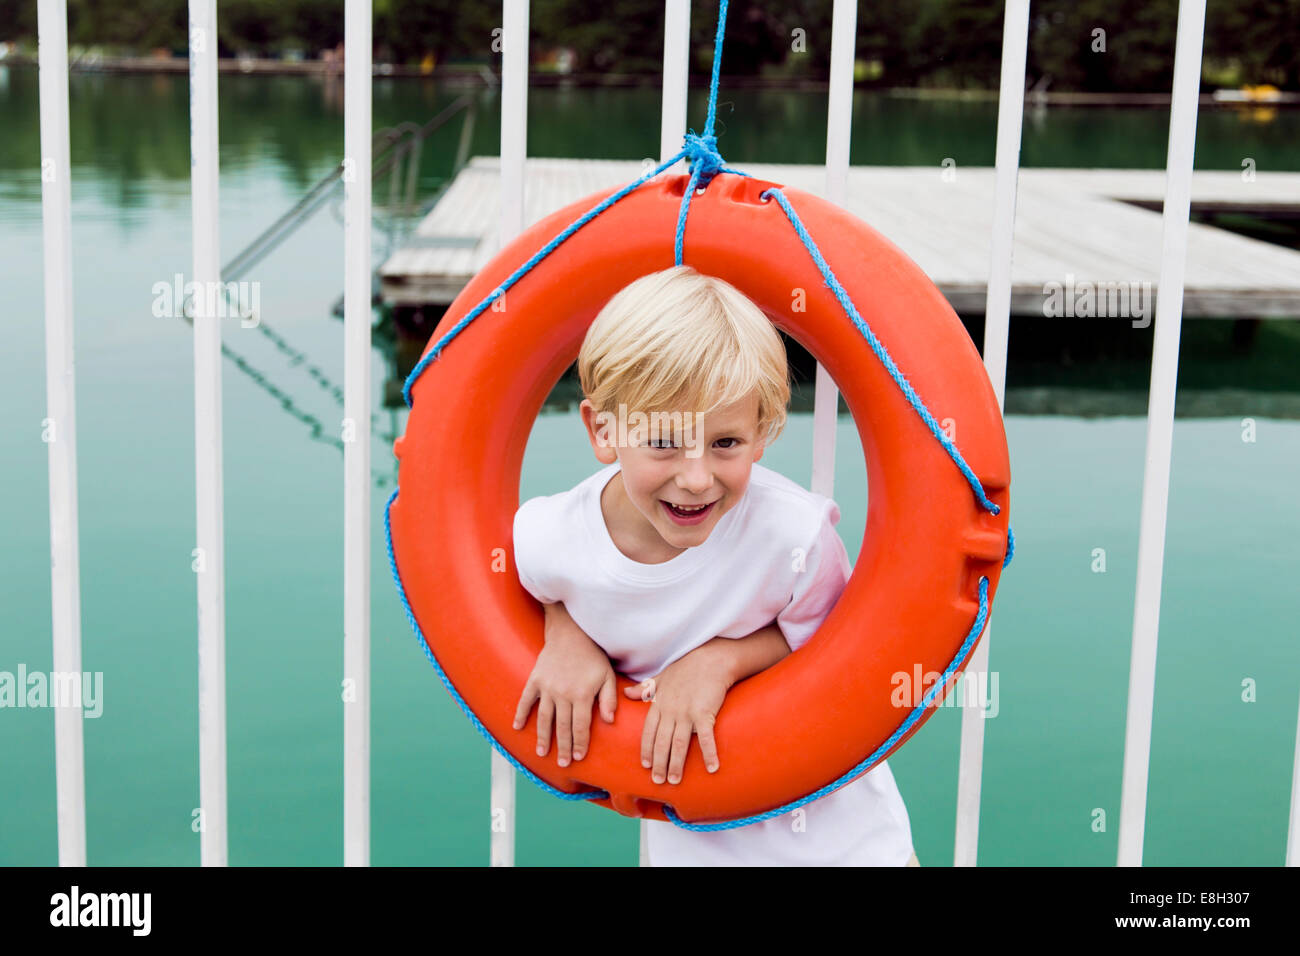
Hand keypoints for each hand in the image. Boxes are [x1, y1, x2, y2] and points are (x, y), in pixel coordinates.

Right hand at [513, 602, 616, 767]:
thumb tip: (609, 721)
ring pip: (544, 718)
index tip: (580, 757)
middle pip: (562, 727)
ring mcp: (547, 687)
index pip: (581, 726)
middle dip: (564, 747)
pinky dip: (521, 714)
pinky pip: (526, 700)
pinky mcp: (535, 680)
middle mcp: (563, 694)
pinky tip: (517, 727)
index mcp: (582, 694)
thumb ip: (609, 699)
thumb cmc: (593, 655)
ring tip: (542, 753)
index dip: (581, 743)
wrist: (571, 632)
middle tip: (564, 763)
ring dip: (543, 737)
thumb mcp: (607, 675)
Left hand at [623, 642, 730, 784]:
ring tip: (674, 780)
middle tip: (658, 782)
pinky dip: (708, 753)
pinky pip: (706, 737)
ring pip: (678, 743)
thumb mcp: (662, 677)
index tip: (646, 765)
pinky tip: (712, 768)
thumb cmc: (688, 667)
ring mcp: (686, 712)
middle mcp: (670, 710)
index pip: (648, 731)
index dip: (647, 749)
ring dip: (676, 763)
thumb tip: (627, 694)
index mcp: (659, 703)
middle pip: (661, 742)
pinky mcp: (704, 712)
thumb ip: (645, 689)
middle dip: (659, 763)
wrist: (712, 658)